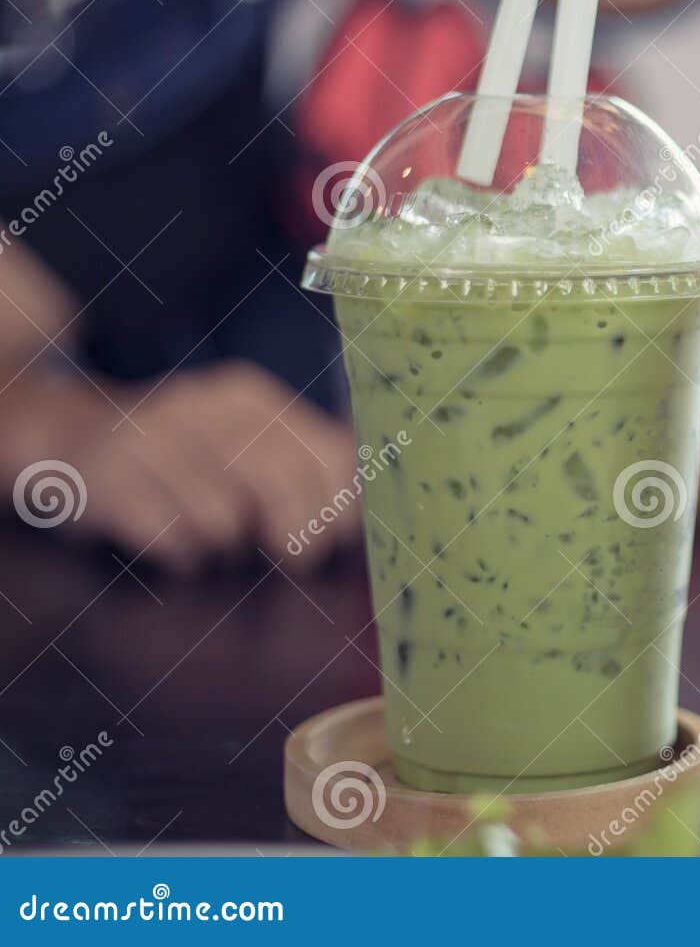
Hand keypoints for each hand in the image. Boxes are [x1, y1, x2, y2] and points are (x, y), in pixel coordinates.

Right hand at [4, 362, 359, 575]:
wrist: (67, 436)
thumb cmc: (180, 455)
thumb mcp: (243, 440)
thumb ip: (307, 467)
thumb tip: (377, 513)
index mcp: (251, 398)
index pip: (328, 456)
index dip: (345, 510)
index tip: (343, 541)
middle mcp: (205, 407)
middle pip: (283, 488)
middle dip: (298, 539)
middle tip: (290, 558)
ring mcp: (152, 439)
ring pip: (225, 523)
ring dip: (224, 549)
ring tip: (207, 538)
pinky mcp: (109, 479)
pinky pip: (171, 541)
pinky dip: (179, 556)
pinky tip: (168, 541)